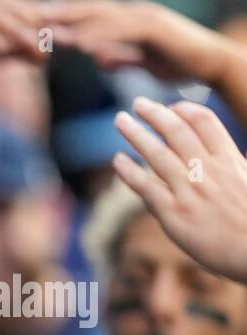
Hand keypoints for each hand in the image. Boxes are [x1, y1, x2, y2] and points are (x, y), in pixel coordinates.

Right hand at [0, 0, 46, 77]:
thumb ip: (18, 51)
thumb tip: (44, 57)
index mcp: (0, 6)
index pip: (27, 12)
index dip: (41, 28)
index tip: (51, 45)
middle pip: (15, 11)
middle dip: (30, 31)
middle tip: (42, 48)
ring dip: (11, 31)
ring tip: (23, 47)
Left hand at [43, 1, 234, 84]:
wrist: (211, 63)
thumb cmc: (180, 63)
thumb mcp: (142, 62)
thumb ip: (121, 58)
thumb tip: (100, 59)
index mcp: (129, 22)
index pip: (91, 17)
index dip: (65, 19)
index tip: (38, 23)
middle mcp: (134, 14)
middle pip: (91, 11)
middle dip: (61, 13)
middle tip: (31, 16)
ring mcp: (145, 18)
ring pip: (102, 18)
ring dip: (73, 22)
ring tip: (46, 27)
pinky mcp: (155, 28)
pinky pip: (121, 31)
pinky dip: (99, 36)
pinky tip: (80, 43)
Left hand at [112, 97, 246, 283]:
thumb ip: (234, 166)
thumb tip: (229, 155)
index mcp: (230, 160)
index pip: (205, 121)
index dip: (185, 110)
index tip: (170, 106)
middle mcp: (208, 170)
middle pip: (176, 131)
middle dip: (155, 113)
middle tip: (137, 103)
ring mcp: (189, 191)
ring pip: (156, 153)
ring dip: (135, 133)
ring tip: (120, 120)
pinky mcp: (173, 215)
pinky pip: (145, 186)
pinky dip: (128, 171)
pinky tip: (117, 160)